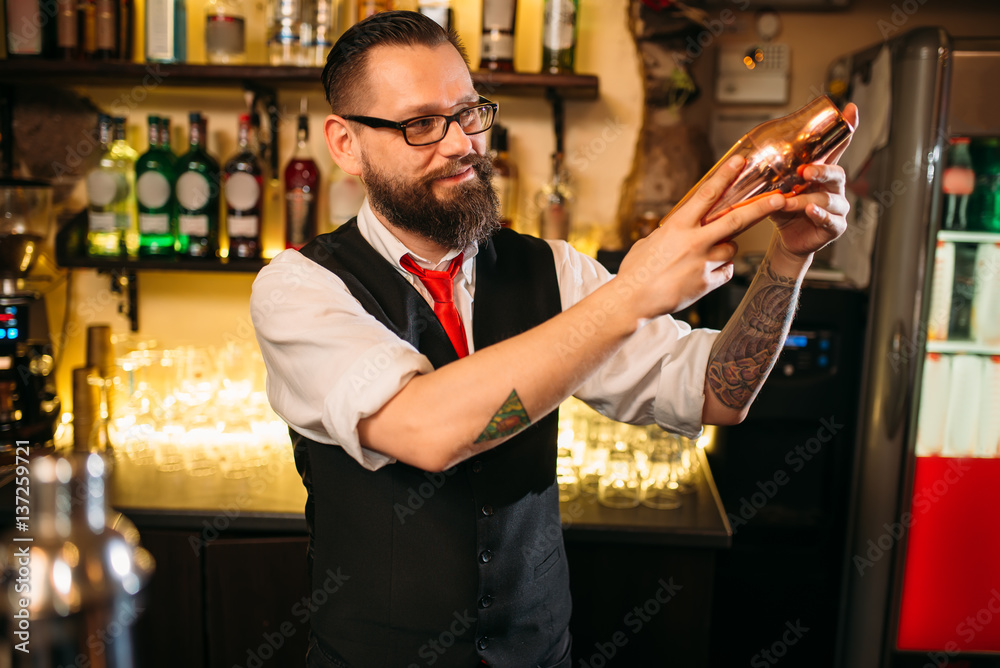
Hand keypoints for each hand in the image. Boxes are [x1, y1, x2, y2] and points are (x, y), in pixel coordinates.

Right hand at [616, 154, 786, 318]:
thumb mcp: (649, 242)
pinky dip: (720, 268)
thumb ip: (669, 233)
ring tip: (706, 254)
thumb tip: (678, 229)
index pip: (707, 195)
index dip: (725, 175)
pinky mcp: (708, 282)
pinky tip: (705, 272)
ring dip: (726, 246)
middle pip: (737, 220)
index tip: (740, 161)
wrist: (633, 300)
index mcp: (678, 226)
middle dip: (761, 207)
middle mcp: (695, 242)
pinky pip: (725, 270)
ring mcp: (704, 263)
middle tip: (780, 199)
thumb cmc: (636, 271)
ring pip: (731, 247)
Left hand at [770, 103, 859, 258]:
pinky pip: (831, 220)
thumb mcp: (775, 189)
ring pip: (828, 199)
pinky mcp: (836, 226)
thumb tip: (748, 159)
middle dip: (821, 171)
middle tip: (805, 172)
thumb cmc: (784, 210)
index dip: (846, 128)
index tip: (851, 109)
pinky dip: (819, 216)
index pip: (836, 148)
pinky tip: (809, 212)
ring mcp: (837, 207)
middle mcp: (833, 186)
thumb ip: (771, 175)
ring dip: (807, 199)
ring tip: (788, 201)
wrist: (786, 238)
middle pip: (836, 172)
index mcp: (821, 172)